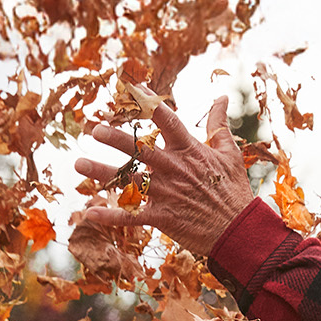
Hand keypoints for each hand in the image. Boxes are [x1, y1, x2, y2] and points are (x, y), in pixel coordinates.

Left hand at [72, 96, 256, 258]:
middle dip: (116, 138)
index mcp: (189, 150)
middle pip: (140, 149)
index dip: (147, 102)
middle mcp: (175, 169)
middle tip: (95, 129)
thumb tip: (223, 98)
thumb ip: (219, 125)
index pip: (165, 119)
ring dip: (103, 173)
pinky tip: (89, 213)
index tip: (128, 88)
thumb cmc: (234, 191)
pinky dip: (110, 216)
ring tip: (79, 164)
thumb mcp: (229, 153)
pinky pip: (132, 216)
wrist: (240, 231)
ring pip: (130, 181)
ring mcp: (167, 194)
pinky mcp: (163, 218)